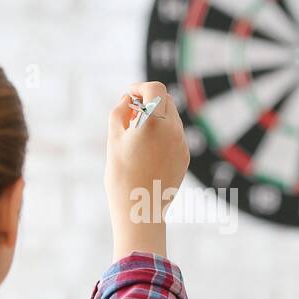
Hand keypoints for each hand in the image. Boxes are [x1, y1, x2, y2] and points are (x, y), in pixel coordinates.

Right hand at [104, 81, 189, 259]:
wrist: (140, 211)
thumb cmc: (121, 175)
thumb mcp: (113, 139)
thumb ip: (120, 111)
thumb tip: (128, 99)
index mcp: (154, 121)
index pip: (155, 88)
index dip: (139, 87)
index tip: (129, 96)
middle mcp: (173, 130)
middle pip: (166, 100)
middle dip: (148, 101)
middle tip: (130, 115)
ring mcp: (182, 144)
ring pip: (172, 118)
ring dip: (156, 117)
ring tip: (137, 135)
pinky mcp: (185, 157)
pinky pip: (175, 135)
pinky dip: (163, 133)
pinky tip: (147, 151)